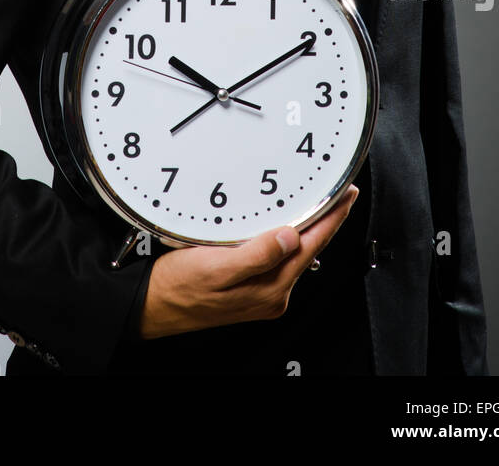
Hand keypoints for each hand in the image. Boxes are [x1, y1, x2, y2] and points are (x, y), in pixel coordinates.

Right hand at [135, 185, 358, 339]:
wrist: (152, 305)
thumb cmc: (179, 287)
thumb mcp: (215, 267)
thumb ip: (256, 255)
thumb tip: (290, 237)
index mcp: (269, 289)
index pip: (311, 245)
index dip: (332, 218)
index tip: (346, 196)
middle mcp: (271, 294)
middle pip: (308, 249)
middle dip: (326, 220)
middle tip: (339, 193)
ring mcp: (261, 293)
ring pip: (295, 253)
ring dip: (307, 228)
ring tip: (318, 204)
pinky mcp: (250, 288)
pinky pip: (278, 258)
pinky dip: (287, 237)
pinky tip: (286, 225)